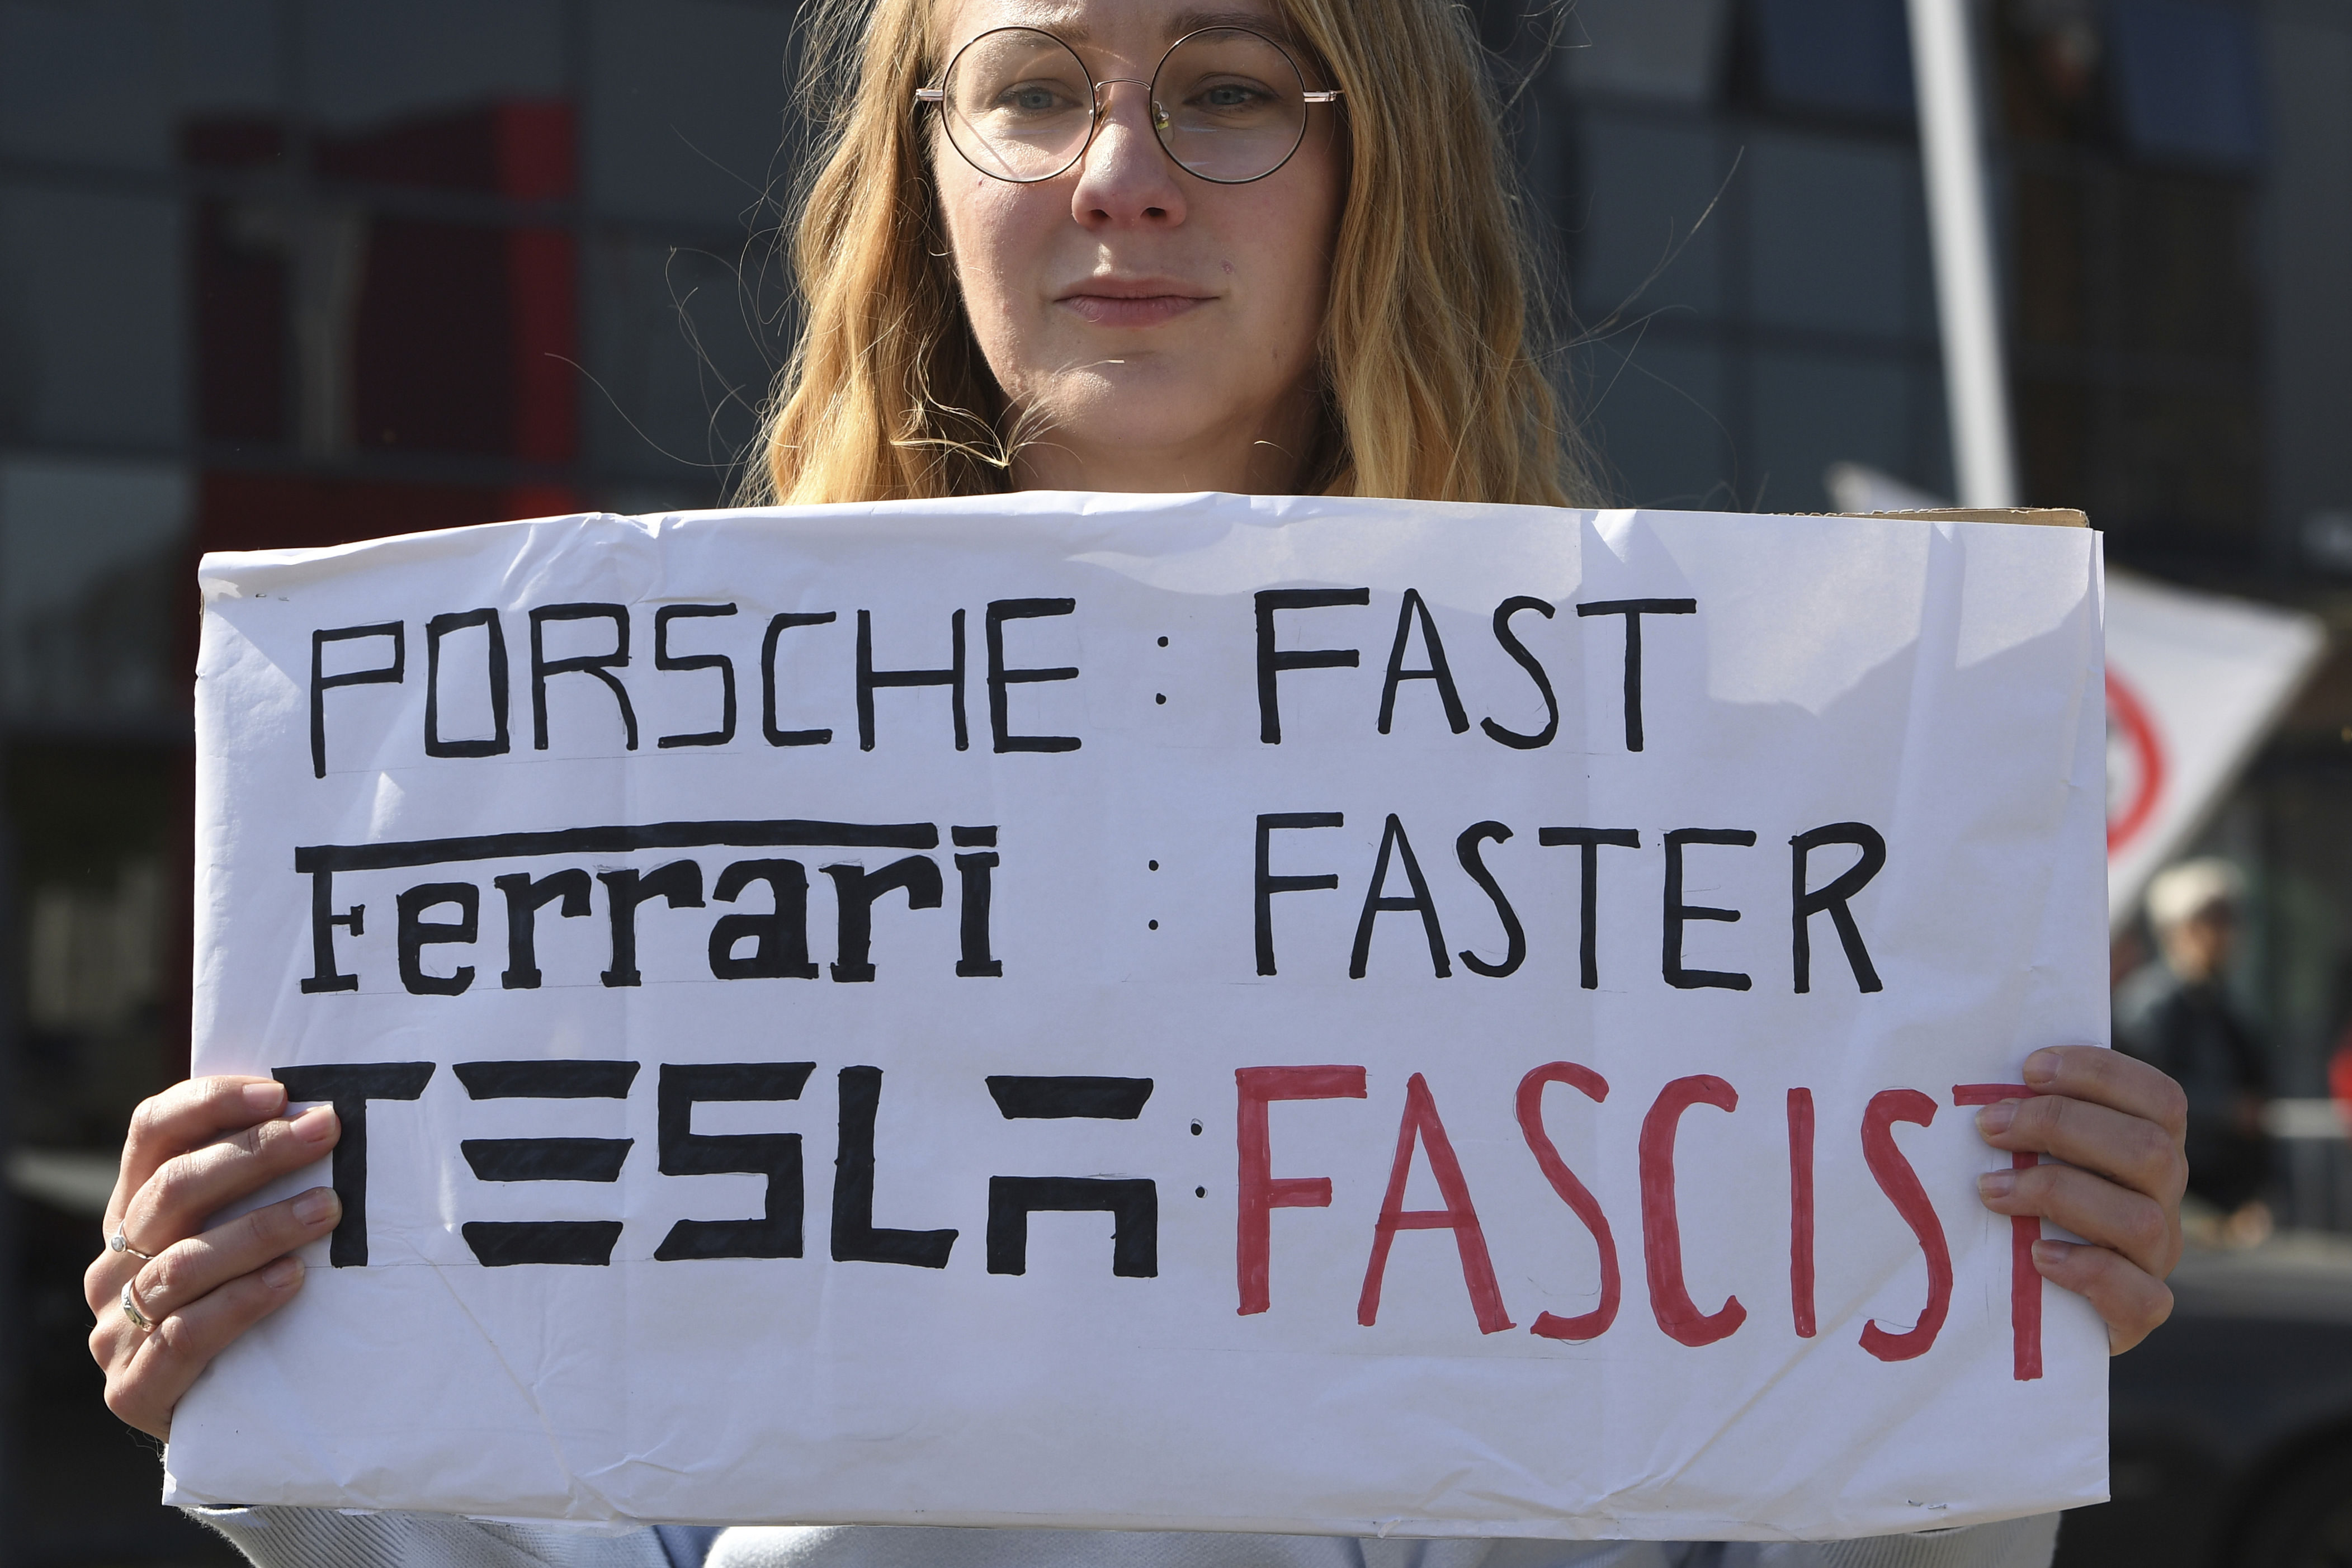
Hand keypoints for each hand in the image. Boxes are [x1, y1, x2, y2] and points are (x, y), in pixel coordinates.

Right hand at [85, 1076, 342, 1438]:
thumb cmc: (248, 1307)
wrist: (226, 1423)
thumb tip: (325, 1114)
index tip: (281, 1091)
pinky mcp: (133, 1389)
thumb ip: (256, 1188)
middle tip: (326, 1131)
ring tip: (329, 1208)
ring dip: (262, 1228)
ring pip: (182, 1262)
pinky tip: (292, 1280)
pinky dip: (242, 1302)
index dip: (210, 1103)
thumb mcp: (243, 1240)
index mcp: (134, 1212)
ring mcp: (116, 1327)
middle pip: (174, 1190)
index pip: (152, 1133)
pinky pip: (186, 1335)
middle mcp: (114, 1263)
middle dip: (255, 1154)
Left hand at [1973, 1045, 2186, 1353]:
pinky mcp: (2139, 1311)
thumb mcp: (2030, 1149)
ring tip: (1990, 1190)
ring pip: (2141, 1219)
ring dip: (2057, 1194)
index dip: (2101, 1074)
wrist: (2035, 1297)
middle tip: (1987, 1126)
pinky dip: (2086, 1270)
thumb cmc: (2019, 1201)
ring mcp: (2156, 1256)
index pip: (2160, 1099)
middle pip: (2150, 1149)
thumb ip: (2023, 1112)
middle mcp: (2163, 1199)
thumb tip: (1977, 1078)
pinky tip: (2035, 1255)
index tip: (2029, 1069)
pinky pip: (2141, 1297)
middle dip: (2061, 1125)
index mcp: (2149, 1147)